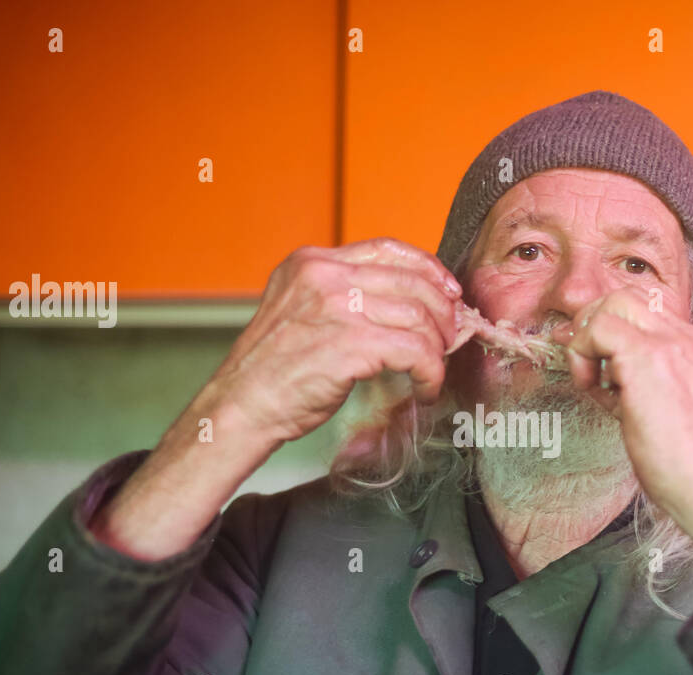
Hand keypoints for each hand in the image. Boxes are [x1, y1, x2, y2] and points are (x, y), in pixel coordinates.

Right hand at [90, 237, 461, 560]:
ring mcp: (336, 308)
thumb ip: (342, 296)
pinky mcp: (350, 344)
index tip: (448, 293)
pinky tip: (425, 389)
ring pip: (418, 316)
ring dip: (438, 348)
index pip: (388, 248)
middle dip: (442, 312)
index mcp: (310, 263)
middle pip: (412, 280)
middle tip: (451, 337)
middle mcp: (323, 276)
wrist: (241, 408)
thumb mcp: (301, 312)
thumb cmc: (273, 372)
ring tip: (435, 369)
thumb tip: (405, 302)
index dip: (428, 269)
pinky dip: (430, 373)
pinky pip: (415, 352)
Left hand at [553, 288, 692, 594]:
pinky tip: (591, 389)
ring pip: (614, 302)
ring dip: (589, 336)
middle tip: (584, 365)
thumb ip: (643, 391)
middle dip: (595, 324)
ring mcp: (673, 344)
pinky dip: (583, 353)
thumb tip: (605, 383)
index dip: (614, 334)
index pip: (650, 315)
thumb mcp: (669, 416)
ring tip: (590, 380)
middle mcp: (690, 341)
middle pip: (630, 297)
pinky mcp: (649, 357)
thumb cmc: (691, 468)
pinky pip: (599, 328)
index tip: (598, 371)